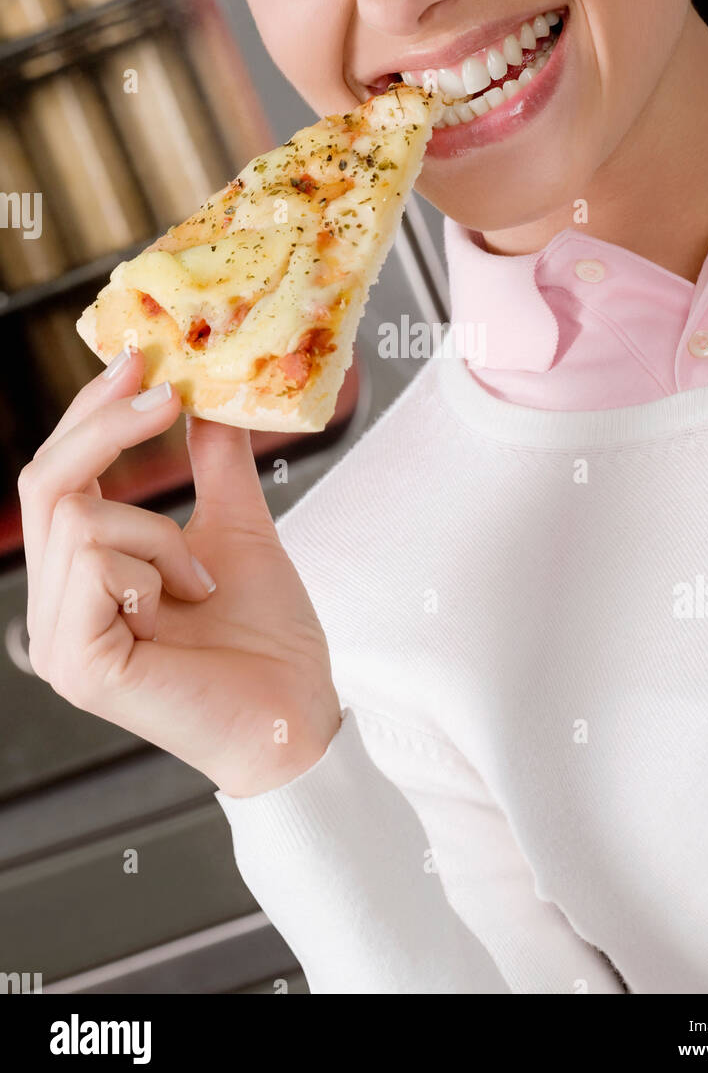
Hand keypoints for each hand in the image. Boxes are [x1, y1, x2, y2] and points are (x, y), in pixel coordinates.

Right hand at [17, 346, 341, 795]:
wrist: (298, 715)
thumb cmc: (267, 639)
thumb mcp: (238, 528)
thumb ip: (213, 466)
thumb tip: (206, 395)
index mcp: (82, 577)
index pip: (57, 477)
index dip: (89, 412)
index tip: (138, 357)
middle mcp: (55, 607)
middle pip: (44, 482)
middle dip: (106, 426)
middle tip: (166, 394)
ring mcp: (58, 640)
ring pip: (77, 518)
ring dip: (158, 531)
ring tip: (202, 578)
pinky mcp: (78, 664)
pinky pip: (97, 563)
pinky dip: (155, 566)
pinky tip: (189, 601)